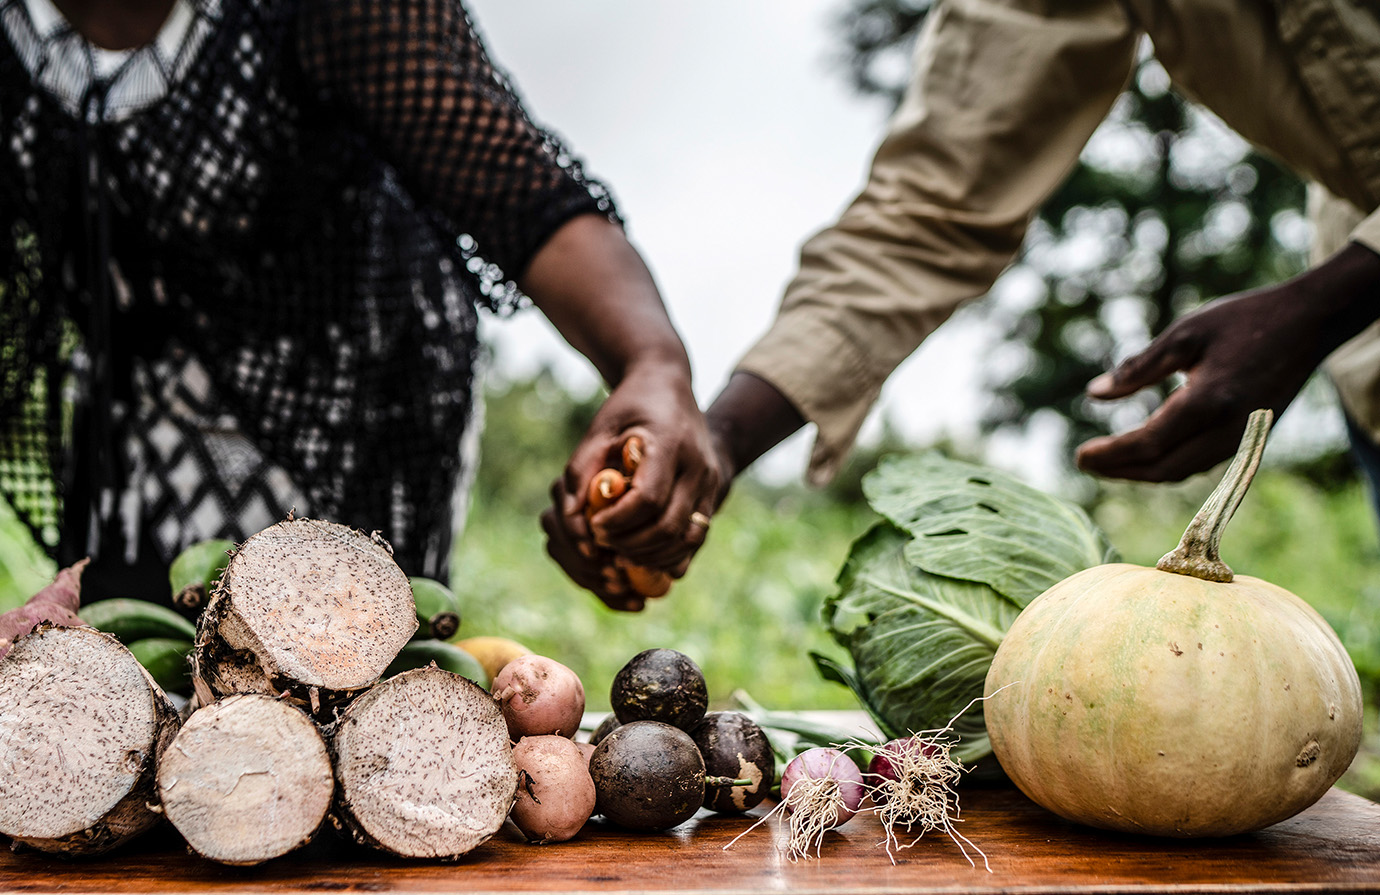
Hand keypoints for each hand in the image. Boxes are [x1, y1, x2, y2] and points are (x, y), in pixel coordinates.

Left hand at [542, 359, 720, 610]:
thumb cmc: (629, 407)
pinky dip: (670, 553)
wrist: (669, 385)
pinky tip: (642, 553)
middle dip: (631, 544)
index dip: (618, 522)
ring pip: (686, 538)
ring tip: (620, 552)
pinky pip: (695, 536)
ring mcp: (710, 481)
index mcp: (668, 444)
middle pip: (668, 526)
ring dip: (651, 555)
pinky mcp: (712, 493)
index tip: (594, 525)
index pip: (648, 499)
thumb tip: (572, 519)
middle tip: (603, 543)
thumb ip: (580, 471)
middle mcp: (697, 465)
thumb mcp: (599, 429)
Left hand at [1076, 242, 1379, 480]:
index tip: (1080, 456)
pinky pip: (1200, 464)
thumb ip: (1139, 368)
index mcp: (1210, 401)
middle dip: (1120, 471)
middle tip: (1085, 463)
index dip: (1112, 455)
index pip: (1149, 443)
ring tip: (1106, 463)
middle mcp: (1229, 429)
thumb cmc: (1245, 321)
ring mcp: (1243, 439)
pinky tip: (1144, 455)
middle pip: (1164, 468)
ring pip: (1183, 471)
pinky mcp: (1250, 440)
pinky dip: (1167, 465)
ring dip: (1141, 472)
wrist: (1310, 323)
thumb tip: (1094, 394)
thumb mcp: (1186, 334)